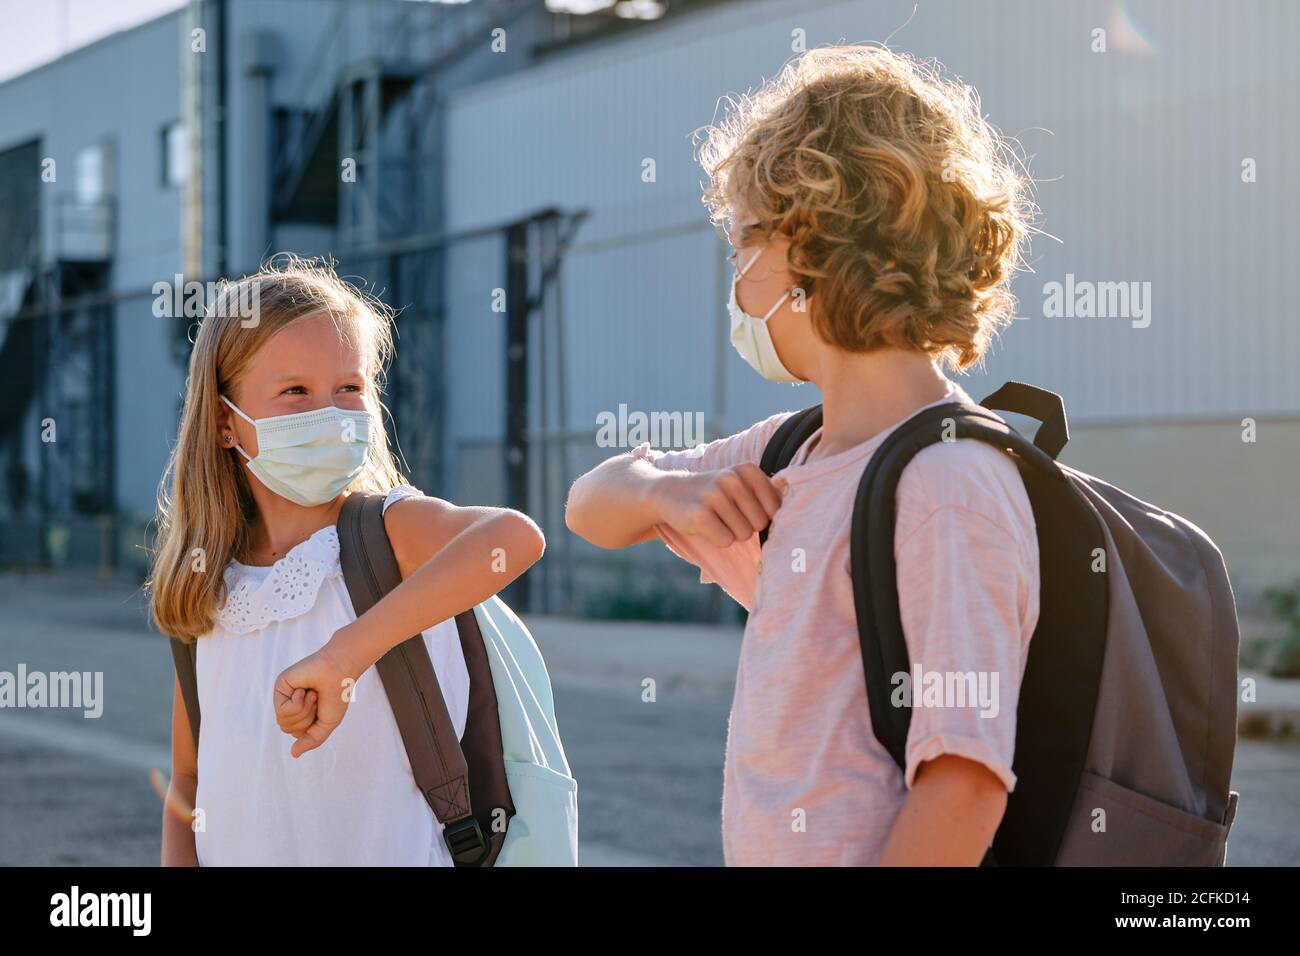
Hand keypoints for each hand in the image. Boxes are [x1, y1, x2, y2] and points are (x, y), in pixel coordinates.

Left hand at [273, 645, 352, 757]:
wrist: (339, 673)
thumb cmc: (336, 696)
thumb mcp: (326, 725)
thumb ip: (311, 740)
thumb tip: (293, 754)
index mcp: (300, 713)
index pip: (295, 733)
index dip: (310, 727)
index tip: (322, 710)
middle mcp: (289, 704)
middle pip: (287, 728)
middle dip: (306, 719)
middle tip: (317, 701)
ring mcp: (284, 695)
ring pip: (283, 721)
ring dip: (303, 710)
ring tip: (312, 694)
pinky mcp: (280, 686)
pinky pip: (282, 710)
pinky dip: (297, 703)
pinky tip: (304, 690)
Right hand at [653, 464, 782, 548]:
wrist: (669, 492)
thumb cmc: (714, 494)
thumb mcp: (740, 485)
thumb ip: (767, 497)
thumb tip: (795, 522)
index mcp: (748, 470)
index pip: (776, 508)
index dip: (762, 516)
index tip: (745, 510)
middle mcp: (733, 478)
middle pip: (760, 523)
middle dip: (746, 526)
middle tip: (726, 515)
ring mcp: (715, 495)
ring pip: (743, 534)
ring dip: (730, 533)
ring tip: (715, 518)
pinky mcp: (700, 514)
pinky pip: (725, 540)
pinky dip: (717, 539)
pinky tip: (704, 525)